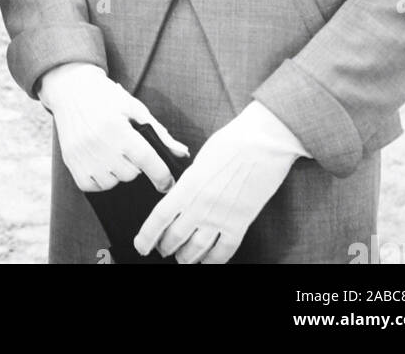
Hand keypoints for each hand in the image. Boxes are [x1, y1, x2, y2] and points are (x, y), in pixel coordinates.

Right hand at [39, 62, 189, 193]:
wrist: (70, 88)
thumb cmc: (107, 97)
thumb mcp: (134, 107)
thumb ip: (159, 132)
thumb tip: (182, 153)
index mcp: (117, 128)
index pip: (146, 160)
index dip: (162, 175)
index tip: (168, 183)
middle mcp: (98, 144)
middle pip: (131, 174)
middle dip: (136, 164)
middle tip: (128, 146)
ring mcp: (82, 155)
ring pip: (113, 183)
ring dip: (118, 173)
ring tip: (113, 152)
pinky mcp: (71, 162)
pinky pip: (92, 187)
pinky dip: (101, 180)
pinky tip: (101, 162)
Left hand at [134, 102, 303, 263]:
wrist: (263, 143)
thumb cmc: (232, 143)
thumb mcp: (201, 159)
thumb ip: (189, 180)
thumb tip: (181, 194)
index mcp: (188, 184)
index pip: (160, 217)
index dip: (148, 235)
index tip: (141, 245)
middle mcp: (201, 204)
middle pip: (176, 236)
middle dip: (166, 246)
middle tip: (162, 249)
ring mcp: (222, 216)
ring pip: (197, 248)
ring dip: (186, 257)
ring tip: (182, 259)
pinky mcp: (241, 223)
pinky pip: (224, 251)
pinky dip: (213, 261)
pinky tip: (207, 261)